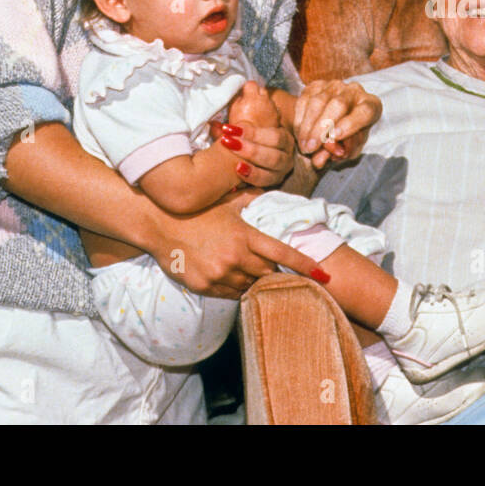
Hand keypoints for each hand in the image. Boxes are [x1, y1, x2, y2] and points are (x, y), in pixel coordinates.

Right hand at [149, 188, 320, 297]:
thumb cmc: (198, 211)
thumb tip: (267, 191)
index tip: (324, 275)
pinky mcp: (205, 286)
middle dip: (275, 273)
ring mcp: (220, 274)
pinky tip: (230, 277)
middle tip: (275, 270)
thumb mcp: (227, 202)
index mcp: (246, 235)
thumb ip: (251, 198)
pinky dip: (235, 288)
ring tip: (247, 271)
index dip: (306, 266)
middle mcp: (236, 257)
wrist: (160, 223)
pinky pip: (230, 295)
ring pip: (250, 287)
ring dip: (254, 282)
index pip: (283, 254)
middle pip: (269, 274)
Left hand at [213, 82, 294, 187]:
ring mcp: (280, 170)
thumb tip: (248, 84)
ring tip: (233, 157)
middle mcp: (286, 154)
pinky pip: (265, 182)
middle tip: (229, 141)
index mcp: (283, 137)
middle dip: (251, 147)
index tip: (230, 128)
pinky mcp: (273, 182)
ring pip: (271, 168)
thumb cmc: (248, 134)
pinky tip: (238, 170)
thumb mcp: (248, 115)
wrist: (247, 155)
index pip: (275, 135)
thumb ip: (250, 101)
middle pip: (274, 153)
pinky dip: (253, 176)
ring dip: (251, 161)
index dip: (254, 132)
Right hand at [292, 79, 381, 168]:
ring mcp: (334, 86)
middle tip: (310, 149)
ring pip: (318, 102)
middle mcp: (354, 91)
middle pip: (338, 105)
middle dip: (321, 128)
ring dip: (307, 126)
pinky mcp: (316, 85)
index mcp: (371, 105)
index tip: (335, 137)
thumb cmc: (349, 136)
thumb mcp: (350, 148)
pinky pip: (304, 99)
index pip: (365, 112)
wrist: (339, 118)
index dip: (350, 124)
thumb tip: (317, 161)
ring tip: (303, 146)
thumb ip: (337, 154)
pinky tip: (299, 134)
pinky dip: (300, 119)